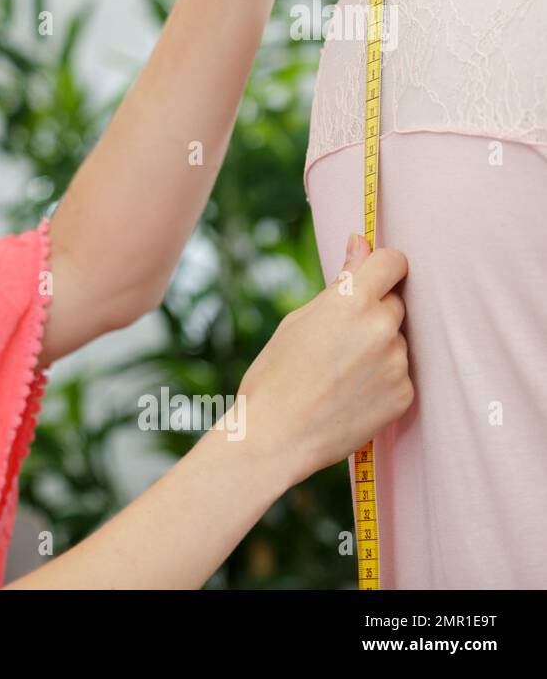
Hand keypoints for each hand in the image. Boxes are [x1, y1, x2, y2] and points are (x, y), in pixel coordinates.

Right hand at [237, 234, 412, 487]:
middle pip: (395, 303)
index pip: (394, 262)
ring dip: (378, 348)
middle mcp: (382, 327)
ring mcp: (397, 363)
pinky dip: (381, 380)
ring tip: (339, 374)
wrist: (276, 436)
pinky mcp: (405, 395)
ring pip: (397, 341)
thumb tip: (361, 244)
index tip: (372, 277)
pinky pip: (400, 374)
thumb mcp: (299, 320)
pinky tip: (350, 394)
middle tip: (338, 340)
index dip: (383, 267)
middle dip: (374, 313)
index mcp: (352, 301)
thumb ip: (341, 281)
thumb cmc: (276, 375)